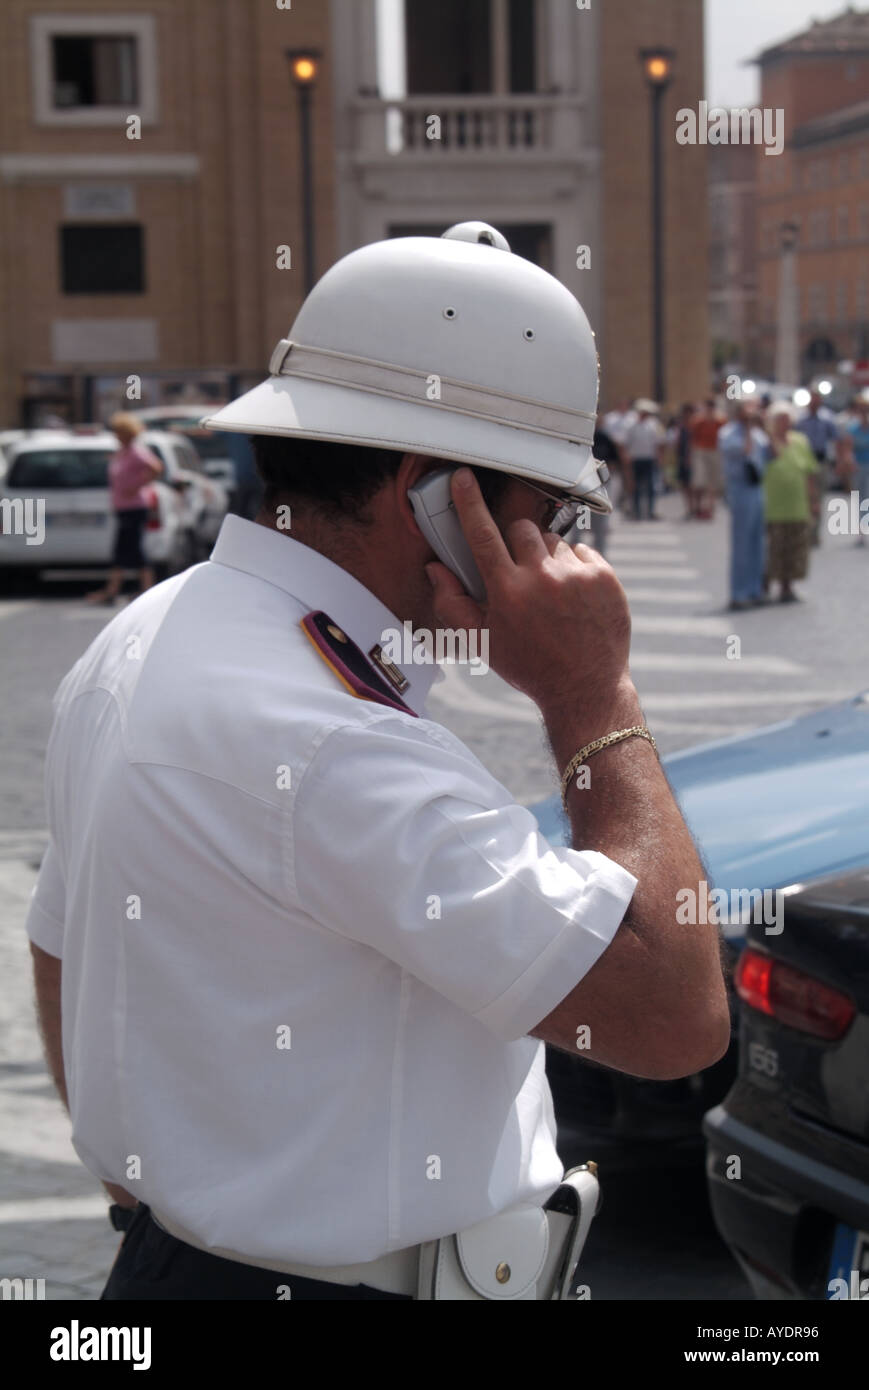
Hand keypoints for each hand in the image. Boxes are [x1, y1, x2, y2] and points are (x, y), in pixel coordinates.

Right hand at [425, 468, 633, 715]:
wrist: (586, 687)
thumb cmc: (529, 665)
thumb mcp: (482, 642)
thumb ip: (452, 603)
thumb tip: (435, 568)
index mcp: (507, 591)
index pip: (482, 533)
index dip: (469, 503)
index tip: (464, 478)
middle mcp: (542, 577)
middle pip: (520, 529)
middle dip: (516, 544)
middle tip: (520, 573)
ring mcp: (576, 575)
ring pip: (552, 540)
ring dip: (546, 557)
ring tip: (551, 592)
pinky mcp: (604, 576)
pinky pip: (583, 550)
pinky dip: (575, 566)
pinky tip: (574, 595)